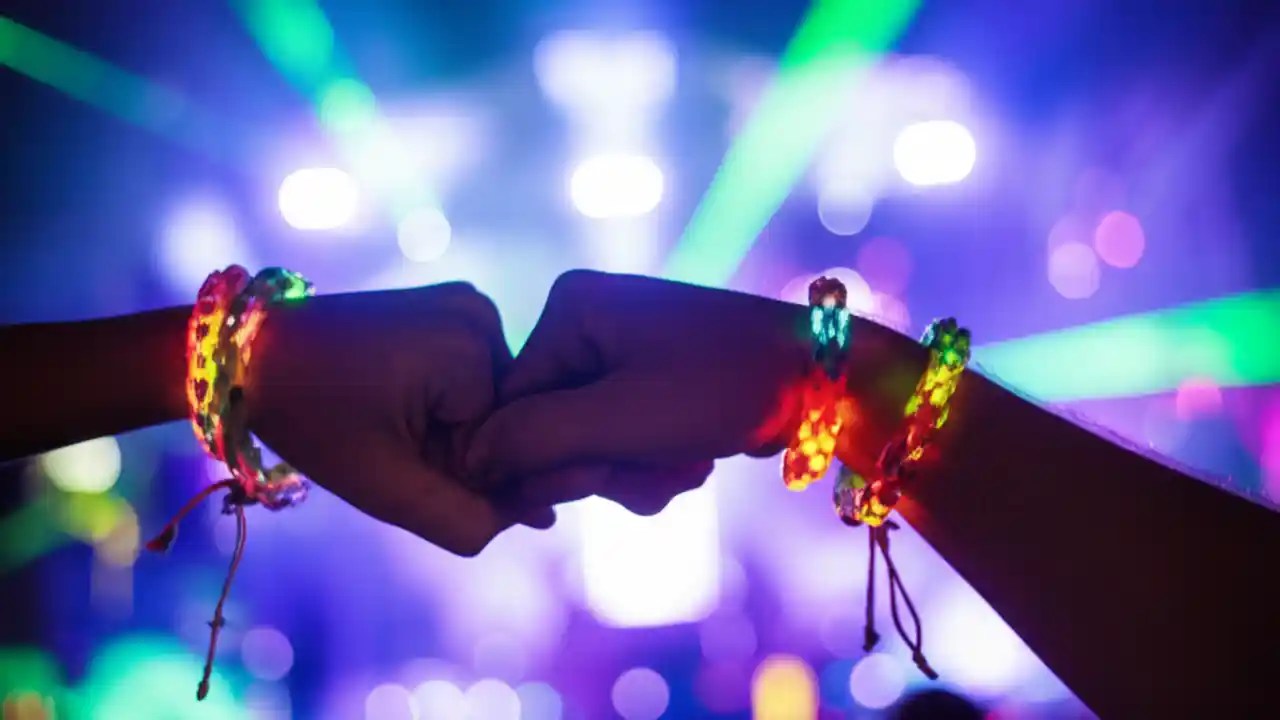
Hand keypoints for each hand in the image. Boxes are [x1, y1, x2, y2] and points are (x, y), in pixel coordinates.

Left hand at [246, 282, 551, 555]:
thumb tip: (543, 516)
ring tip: (387, 422)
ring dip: (452, 431)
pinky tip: (397, 403)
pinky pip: (471, 379)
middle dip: (458, 452)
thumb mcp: (390, 487)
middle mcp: (484, 315)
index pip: (507, 448)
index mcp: (474, 348)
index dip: (457, 476)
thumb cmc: (313, 419)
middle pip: (502, 422)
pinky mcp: (451, 307)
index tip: (397, 463)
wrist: (251, 353)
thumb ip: (468, 518)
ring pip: (489, 405)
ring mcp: (469, 305)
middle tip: (389, 446)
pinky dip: (444, 405)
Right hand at [466, 271, 819, 514]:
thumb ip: (536, 439)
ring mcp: (620, 350)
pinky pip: (624, 440)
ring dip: (635, 473)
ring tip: (686, 465)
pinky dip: (654, 464)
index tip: (596, 484)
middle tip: (656, 474)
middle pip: (551, 429)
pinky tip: (696, 459)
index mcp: (569, 309)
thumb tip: (471, 461)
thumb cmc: (723, 386)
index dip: (544, 461)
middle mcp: (586, 321)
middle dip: (603, 467)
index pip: (512, 406)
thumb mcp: (620, 418)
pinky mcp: (650, 378)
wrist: (825, 378)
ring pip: (591, 444)